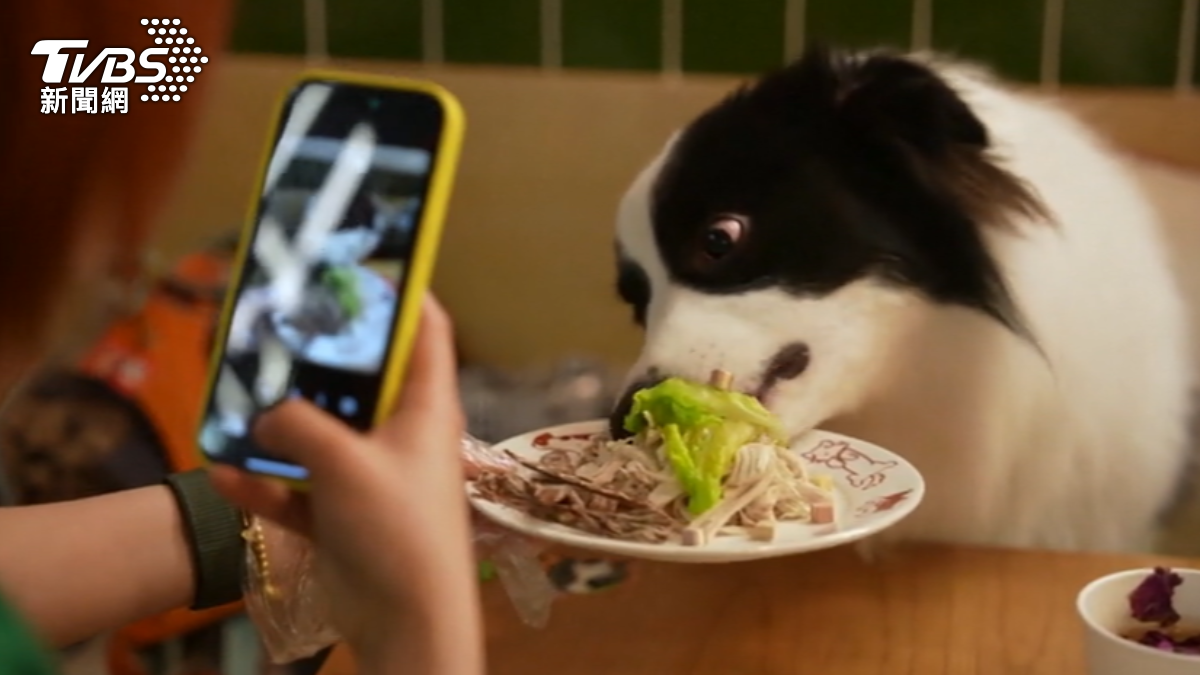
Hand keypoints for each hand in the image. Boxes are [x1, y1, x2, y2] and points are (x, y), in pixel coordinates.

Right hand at [210, 296, 482, 674]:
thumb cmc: (397, 528)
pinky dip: (266, 483)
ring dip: (279, 424)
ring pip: (320, 434)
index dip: (401, 293)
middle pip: (361, 378)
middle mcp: (400, 433)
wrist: (407, 620)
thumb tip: (265, 414)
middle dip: (318, 358)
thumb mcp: (346, 463)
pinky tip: (225, 472)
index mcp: (425, 406)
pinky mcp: (343, 515)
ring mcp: (370, 474)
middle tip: (273, 330)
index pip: (426, 330)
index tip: (360, 266)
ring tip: (235, 397)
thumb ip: (299, 426)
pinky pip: (297, 488)